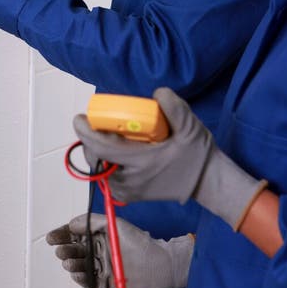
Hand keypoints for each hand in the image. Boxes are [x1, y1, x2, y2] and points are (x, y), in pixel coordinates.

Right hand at [46, 213, 193, 287]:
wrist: (154, 264)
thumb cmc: (136, 241)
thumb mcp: (114, 225)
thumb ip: (92, 222)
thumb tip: (72, 223)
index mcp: (99, 236)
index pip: (75, 234)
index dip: (62, 235)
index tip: (52, 238)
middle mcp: (98, 251)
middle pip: (75, 250)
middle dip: (65, 249)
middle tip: (60, 249)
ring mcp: (100, 267)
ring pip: (79, 266)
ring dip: (71, 264)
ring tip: (68, 261)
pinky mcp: (104, 283)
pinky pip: (88, 282)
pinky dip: (80, 278)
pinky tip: (77, 273)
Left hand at [74, 87, 267, 230]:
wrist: (207, 183)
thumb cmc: (196, 155)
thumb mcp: (190, 127)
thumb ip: (174, 108)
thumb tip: (157, 93)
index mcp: (142, 162)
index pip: (103, 148)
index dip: (86, 132)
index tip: (79, 118)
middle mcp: (130, 180)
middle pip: (95, 159)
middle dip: (90, 140)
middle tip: (95, 123)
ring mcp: (128, 191)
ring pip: (99, 169)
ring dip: (96, 151)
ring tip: (106, 135)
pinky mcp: (129, 195)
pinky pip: (106, 178)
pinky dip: (104, 162)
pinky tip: (115, 150)